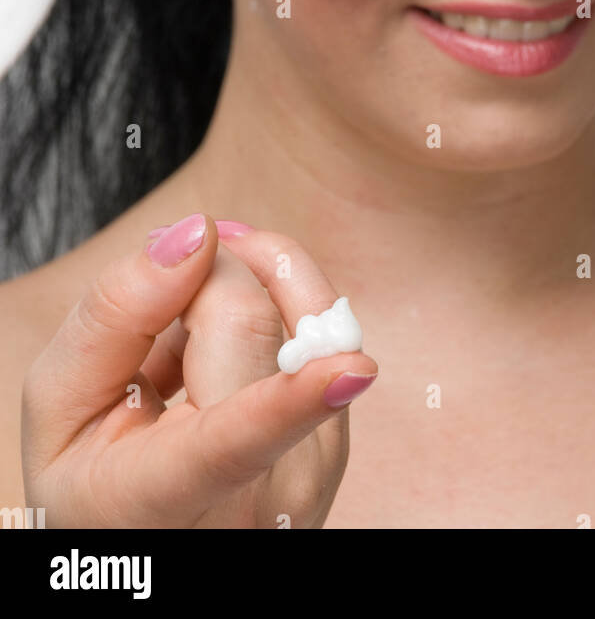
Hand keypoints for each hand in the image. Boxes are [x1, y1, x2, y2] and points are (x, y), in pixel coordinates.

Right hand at [21, 214, 377, 527]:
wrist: (144, 542)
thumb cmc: (92, 474)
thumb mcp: (59, 408)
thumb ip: (111, 316)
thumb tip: (194, 235)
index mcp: (163, 501)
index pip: (232, 443)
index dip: (292, 399)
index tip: (352, 372)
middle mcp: (258, 497)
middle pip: (251, 322)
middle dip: (202, 278)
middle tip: (155, 295)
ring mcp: (311, 474)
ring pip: (304, 315)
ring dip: (239, 295)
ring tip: (177, 347)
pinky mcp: (339, 442)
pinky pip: (320, 332)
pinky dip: (267, 318)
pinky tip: (215, 354)